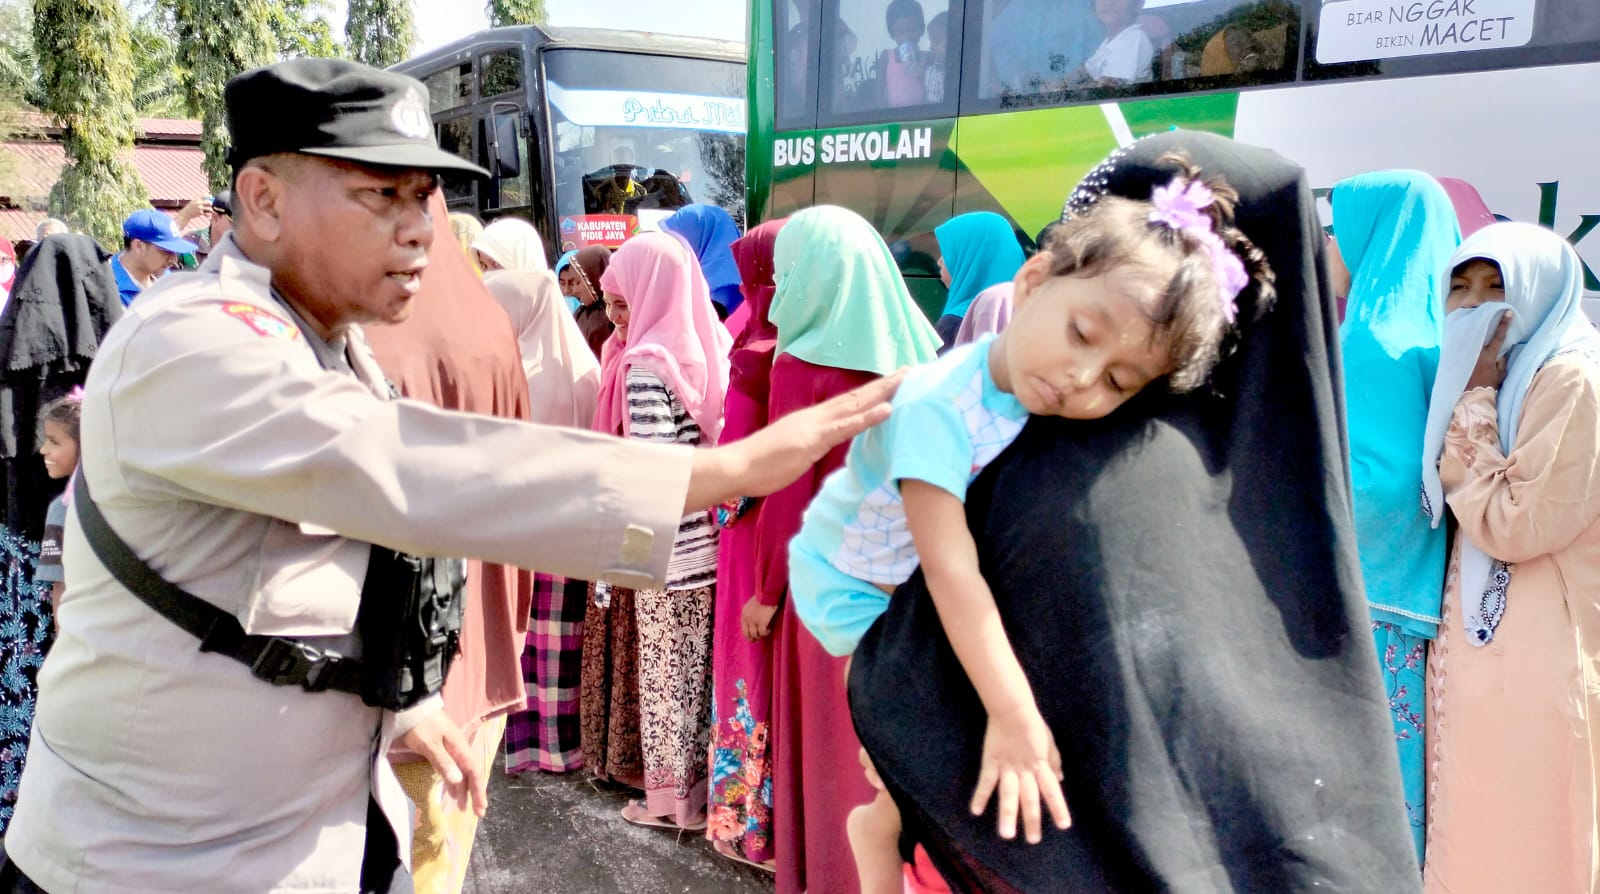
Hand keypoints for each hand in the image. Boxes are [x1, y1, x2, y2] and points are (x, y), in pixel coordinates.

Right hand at [175, 197, 213, 229]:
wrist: (185, 213)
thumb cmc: (190, 208)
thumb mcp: (193, 202)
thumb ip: (199, 200)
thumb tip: (205, 198)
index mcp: (197, 200)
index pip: (205, 196)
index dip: (209, 196)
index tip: (211, 197)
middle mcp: (199, 203)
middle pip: (209, 202)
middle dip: (211, 204)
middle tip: (211, 206)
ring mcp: (199, 208)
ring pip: (209, 208)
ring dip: (211, 210)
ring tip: (211, 211)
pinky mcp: (200, 213)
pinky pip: (207, 214)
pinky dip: (208, 215)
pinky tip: (208, 215)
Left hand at [398, 710, 487, 817]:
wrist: (410, 704)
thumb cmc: (419, 724)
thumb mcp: (429, 744)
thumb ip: (443, 762)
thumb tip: (458, 781)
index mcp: (459, 747)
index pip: (473, 772)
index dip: (478, 791)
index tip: (480, 809)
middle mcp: (459, 747)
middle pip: (471, 773)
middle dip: (475, 793)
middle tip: (477, 813)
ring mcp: (451, 746)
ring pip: (462, 771)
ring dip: (464, 789)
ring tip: (463, 807)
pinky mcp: (442, 746)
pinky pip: (454, 767)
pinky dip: (455, 781)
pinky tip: (452, 789)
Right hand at [701, 371, 902, 506]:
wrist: (736, 466)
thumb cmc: (760, 464)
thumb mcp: (793, 452)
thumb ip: (810, 445)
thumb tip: (822, 445)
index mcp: (813, 421)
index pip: (849, 403)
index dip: (872, 392)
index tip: (894, 382)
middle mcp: (817, 417)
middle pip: (857, 397)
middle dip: (885, 385)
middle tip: (912, 370)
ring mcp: (815, 427)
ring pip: (855, 405)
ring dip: (883, 393)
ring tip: (906, 381)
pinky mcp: (812, 440)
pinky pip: (845, 428)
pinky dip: (867, 418)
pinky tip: (887, 409)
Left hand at [741, 596, 777, 640]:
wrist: (767, 593)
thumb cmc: (763, 596)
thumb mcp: (752, 604)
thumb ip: (751, 612)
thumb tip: (754, 620)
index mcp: (744, 614)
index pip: (744, 629)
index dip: (748, 635)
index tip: (752, 637)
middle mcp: (747, 619)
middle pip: (748, 634)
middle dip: (752, 638)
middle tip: (758, 640)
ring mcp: (754, 622)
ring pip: (755, 635)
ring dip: (760, 636)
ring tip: (766, 633)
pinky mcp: (762, 623)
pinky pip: (763, 633)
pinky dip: (766, 633)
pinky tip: (769, 630)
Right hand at [969, 706, 1069, 843]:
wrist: (1012, 709)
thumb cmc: (1033, 724)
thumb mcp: (1049, 742)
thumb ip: (1053, 761)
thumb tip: (1060, 778)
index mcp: (1041, 766)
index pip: (1052, 791)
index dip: (1058, 808)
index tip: (1064, 825)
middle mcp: (1025, 770)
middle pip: (1030, 798)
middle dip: (1032, 819)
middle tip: (1034, 840)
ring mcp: (1007, 768)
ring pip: (1009, 794)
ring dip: (1008, 814)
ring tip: (1006, 834)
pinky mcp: (991, 762)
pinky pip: (986, 781)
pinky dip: (980, 795)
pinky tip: (975, 811)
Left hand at [1467, 310, 1511, 391]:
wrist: (1470, 398)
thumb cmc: (1487, 387)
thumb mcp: (1500, 375)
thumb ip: (1502, 362)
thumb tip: (1503, 351)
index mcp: (1488, 357)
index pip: (1498, 337)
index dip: (1504, 324)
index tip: (1507, 312)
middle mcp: (1475, 353)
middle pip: (1480, 333)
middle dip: (1484, 321)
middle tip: (1488, 310)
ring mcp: (1465, 355)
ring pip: (1469, 337)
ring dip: (1474, 328)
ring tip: (1476, 317)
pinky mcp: (1457, 358)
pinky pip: (1461, 344)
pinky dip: (1464, 338)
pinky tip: (1464, 331)